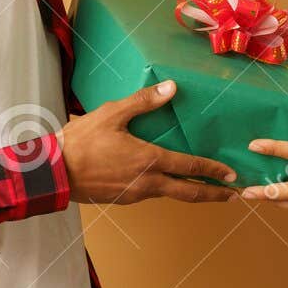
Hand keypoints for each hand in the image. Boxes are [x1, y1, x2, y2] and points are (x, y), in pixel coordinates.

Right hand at [59, 80, 239, 203]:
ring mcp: (135, 194)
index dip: (214, 171)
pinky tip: (163, 181)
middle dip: (213, 194)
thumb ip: (143, 101)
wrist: (55, 173)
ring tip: (202, 186)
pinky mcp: (123, 199)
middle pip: (189, 193)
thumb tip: (171, 88)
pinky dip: (165, 190)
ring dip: (189, 192)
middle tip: (232, 195)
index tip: (231, 175)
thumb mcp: (112, 114)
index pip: (191, 167)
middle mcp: (148, 183)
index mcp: (150, 161)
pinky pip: (151, 194)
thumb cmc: (82, 142)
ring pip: (169, 194)